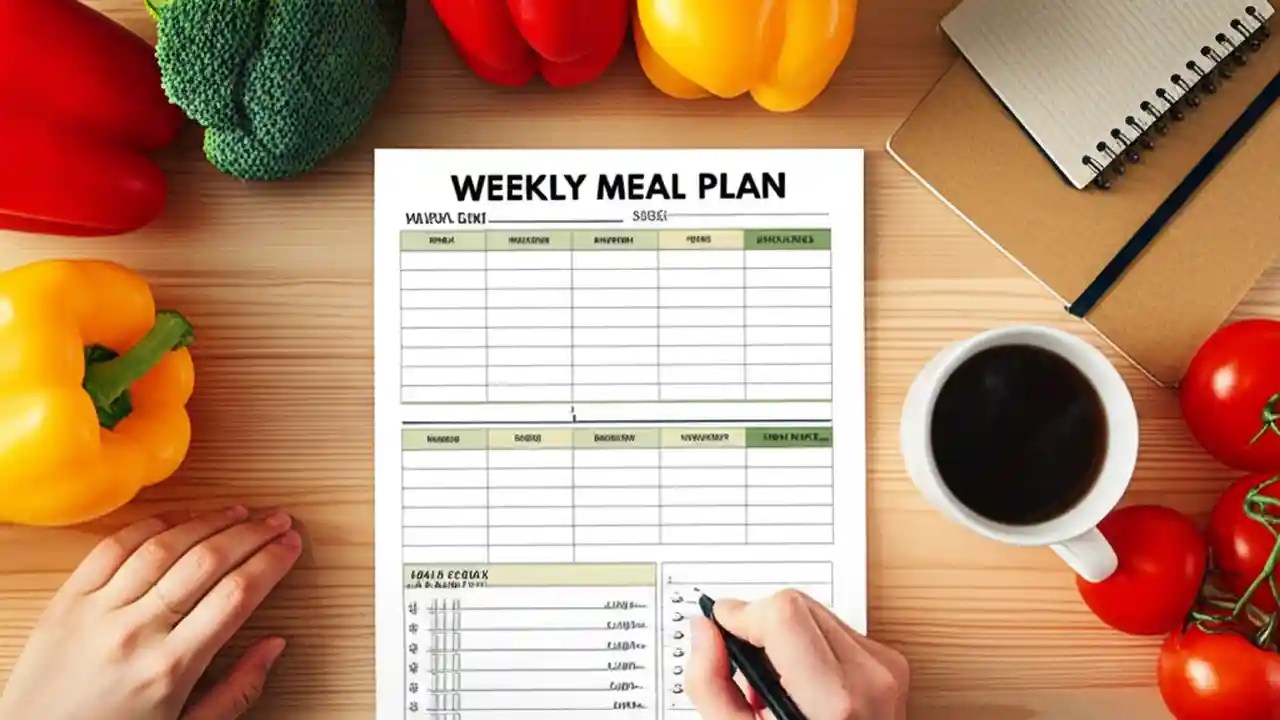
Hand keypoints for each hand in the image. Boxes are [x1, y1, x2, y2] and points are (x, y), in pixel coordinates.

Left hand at [0, 507, 302, 719]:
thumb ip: (237, 690)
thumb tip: (275, 646)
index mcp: (170, 669)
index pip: (237, 594)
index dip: (272, 561)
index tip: (291, 545)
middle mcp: (135, 633)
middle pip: (208, 561)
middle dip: (252, 533)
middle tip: (276, 519)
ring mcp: (97, 612)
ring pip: (164, 546)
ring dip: (208, 520)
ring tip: (238, 511)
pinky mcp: (67, 600)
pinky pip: (113, 548)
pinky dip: (151, 526)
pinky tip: (179, 519)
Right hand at [688, 590, 908, 719]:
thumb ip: (712, 686)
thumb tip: (704, 632)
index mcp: (834, 700)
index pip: (782, 612)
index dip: (742, 615)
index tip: (723, 628)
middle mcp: (868, 675)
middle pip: (795, 605)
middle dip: (760, 628)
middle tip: (750, 672)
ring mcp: (884, 667)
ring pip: (814, 610)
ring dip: (785, 637)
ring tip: (778, 684)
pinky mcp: (889, 662)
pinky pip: (835, 628)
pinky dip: (809, 646)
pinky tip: (803, 683)